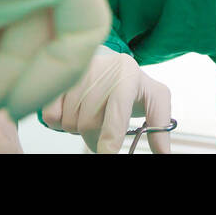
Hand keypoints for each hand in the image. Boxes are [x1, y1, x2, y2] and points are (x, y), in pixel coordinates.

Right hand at [42, 46, 172, 153]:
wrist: (110, 61)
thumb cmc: (132, 84)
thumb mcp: (155, 98)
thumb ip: (160, 124)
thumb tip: (164, 153)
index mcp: (128, 74)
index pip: (116, 112)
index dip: (110, 137)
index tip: (107, 153)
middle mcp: (102, 68)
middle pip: (90, 123)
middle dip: (95, 138)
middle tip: (103, 135)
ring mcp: (76, 71)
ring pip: (71, 121)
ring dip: (78, 129)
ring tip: (91, 114)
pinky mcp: (57, 76)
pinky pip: (51, 115)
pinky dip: (60, 121)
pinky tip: (73, 109)